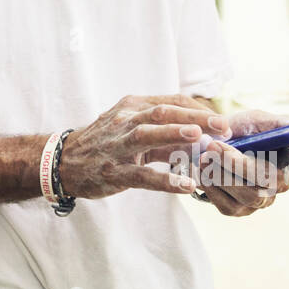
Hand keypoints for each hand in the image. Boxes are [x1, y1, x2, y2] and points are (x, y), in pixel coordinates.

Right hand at [59, 95, 231, 199]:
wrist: (64, 162)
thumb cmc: (106, 144)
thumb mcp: (132, 129)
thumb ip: (165, 133)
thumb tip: (205, 139)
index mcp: (132, 107)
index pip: (171, 102)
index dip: (199, 110)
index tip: (224, 122)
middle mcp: (125, 122)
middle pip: (162, 113)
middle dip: (194, 118)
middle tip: (222, 126)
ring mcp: (117, 146)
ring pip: (147, 136)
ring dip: (174, 135)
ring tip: (199, 139)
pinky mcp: (113, 172)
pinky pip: (141, 176)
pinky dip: (164, 180)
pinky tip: (185, 186)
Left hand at [189, 110, 288, 215]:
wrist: (210, 140)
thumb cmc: (241, 130)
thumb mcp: (257, 120)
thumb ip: (279, 124)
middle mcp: (278, 186)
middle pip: (264, 184)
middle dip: (236, 163)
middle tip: (213, 145)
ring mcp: (259, 202)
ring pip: (246, 196)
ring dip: (221, 173)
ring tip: (204, 155)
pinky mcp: (237, 210)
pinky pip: (227, 205)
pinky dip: (212, 186)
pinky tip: (203, 170)